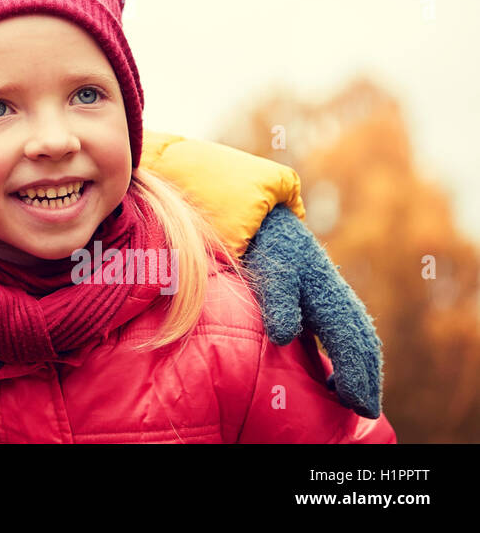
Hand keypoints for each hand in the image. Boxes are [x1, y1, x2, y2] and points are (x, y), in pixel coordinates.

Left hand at [242, 205, 382, 417]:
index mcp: (332, 303)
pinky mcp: (334, 304)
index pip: (351, 348)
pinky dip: (356, 359)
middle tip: (363, 412)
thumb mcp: (272, 276)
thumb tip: (283, 337)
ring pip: (364, 344)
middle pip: (365, 350)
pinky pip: (354, 337)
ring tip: (355, 402)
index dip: (355, 378)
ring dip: (366, 373)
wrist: (274, 229)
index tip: (353, 403)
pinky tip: (337, 378)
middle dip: (368, 382)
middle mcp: (344, 305)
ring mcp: (343, 304)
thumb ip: (278, 305)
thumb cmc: (272, 254)